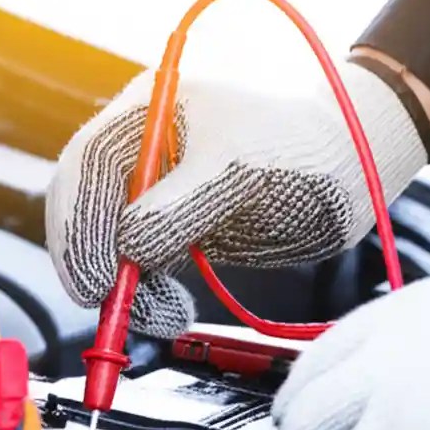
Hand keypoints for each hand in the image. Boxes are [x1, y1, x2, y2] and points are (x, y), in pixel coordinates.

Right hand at [45, 62, 428, 338]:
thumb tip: (127, 246)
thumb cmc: (302, 150)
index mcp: (145, 111)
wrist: (350, 172)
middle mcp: (139, 149)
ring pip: (107, 244)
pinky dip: (145, 297)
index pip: (86, 164)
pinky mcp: (171, 228)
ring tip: (164, 318)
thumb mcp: (239, 171)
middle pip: (85, 206)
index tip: (93, 273)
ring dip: (121, 289)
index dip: (79, 219)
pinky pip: (137, 268)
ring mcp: (152, 191)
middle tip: (106, 304)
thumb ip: (180, 207)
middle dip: (91, 259)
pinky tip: (172, 313)